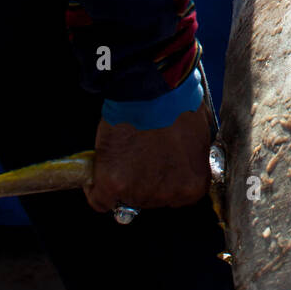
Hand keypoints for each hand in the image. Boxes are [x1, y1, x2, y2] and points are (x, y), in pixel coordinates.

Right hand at [84, 102, 212, 211]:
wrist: (153, 89)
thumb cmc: (177, 103)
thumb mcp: (196, 138)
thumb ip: (187, 161)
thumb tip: (177, 163)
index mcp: (192, 186)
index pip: (174, 198)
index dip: (163, 178)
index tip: (154, 166)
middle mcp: (168, 196)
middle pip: (149, 199)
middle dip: (144, 179)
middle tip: (138, 153)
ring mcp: (140, 192)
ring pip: (124, 198)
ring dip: (121, 179)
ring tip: (123, 151)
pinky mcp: (113, 184)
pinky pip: (99, 200)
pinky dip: (94, 190)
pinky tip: (95, 177)